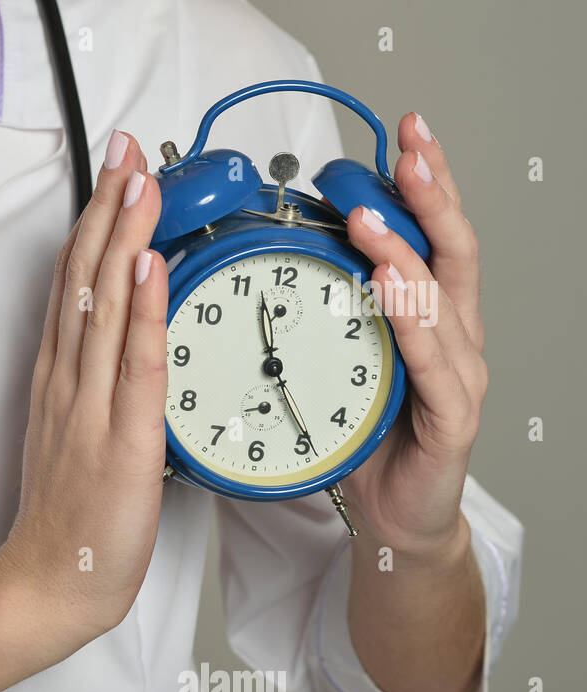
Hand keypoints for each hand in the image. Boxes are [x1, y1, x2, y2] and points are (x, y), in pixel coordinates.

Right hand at [0, 130, 168, 639]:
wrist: (49, 581)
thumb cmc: (68, 517)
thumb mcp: (76, 437)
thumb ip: (94, 388)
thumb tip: (124, 347)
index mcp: (61, 379)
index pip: (75, 285)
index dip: (94, 224)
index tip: (114, 175)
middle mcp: (69, 381)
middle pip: (85, 280)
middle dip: (108, 209)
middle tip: (127, 150)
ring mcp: (90, 407)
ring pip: (105, 307)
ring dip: (124, 238)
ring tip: (139, 182)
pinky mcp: (120, 439)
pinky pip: (134, 363)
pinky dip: (143, 310)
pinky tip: (150, 266)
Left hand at [343, 113, 484, 559]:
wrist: (393, 518)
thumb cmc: (364, 439)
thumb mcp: (337, 363)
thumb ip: (322, 317)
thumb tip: (270, 265)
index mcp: (425, 319)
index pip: (432, 236)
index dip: (423, 185)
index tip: (405, 135)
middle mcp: (451, 337)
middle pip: (453, 250)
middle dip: (432, 194)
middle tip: (409, 147)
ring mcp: (459, 377)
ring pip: (441, 301)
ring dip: (405, 252)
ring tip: (372, 214)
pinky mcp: (452, 420)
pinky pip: (435, 366)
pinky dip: (412, 324)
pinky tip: (390, 292)